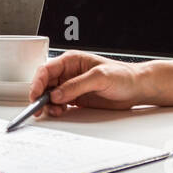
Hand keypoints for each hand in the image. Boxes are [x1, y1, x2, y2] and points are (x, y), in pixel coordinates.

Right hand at [28, 52, 150, 116]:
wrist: (137, 88)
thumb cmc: (123, 75)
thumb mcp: (99, 77)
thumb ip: (76, 85)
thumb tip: (57, 94)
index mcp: (71, 61)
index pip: (46, 70)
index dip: (37, 83)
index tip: (35, 96)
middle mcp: (69, 73)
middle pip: (45, 84)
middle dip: (40, 96)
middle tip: (39, 109)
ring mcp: (72, 86)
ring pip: (50, 95)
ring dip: (49, 104)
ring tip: (56, 111)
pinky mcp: (77, 98)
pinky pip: (60, 103)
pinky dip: (56, 109)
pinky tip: (61, 112)